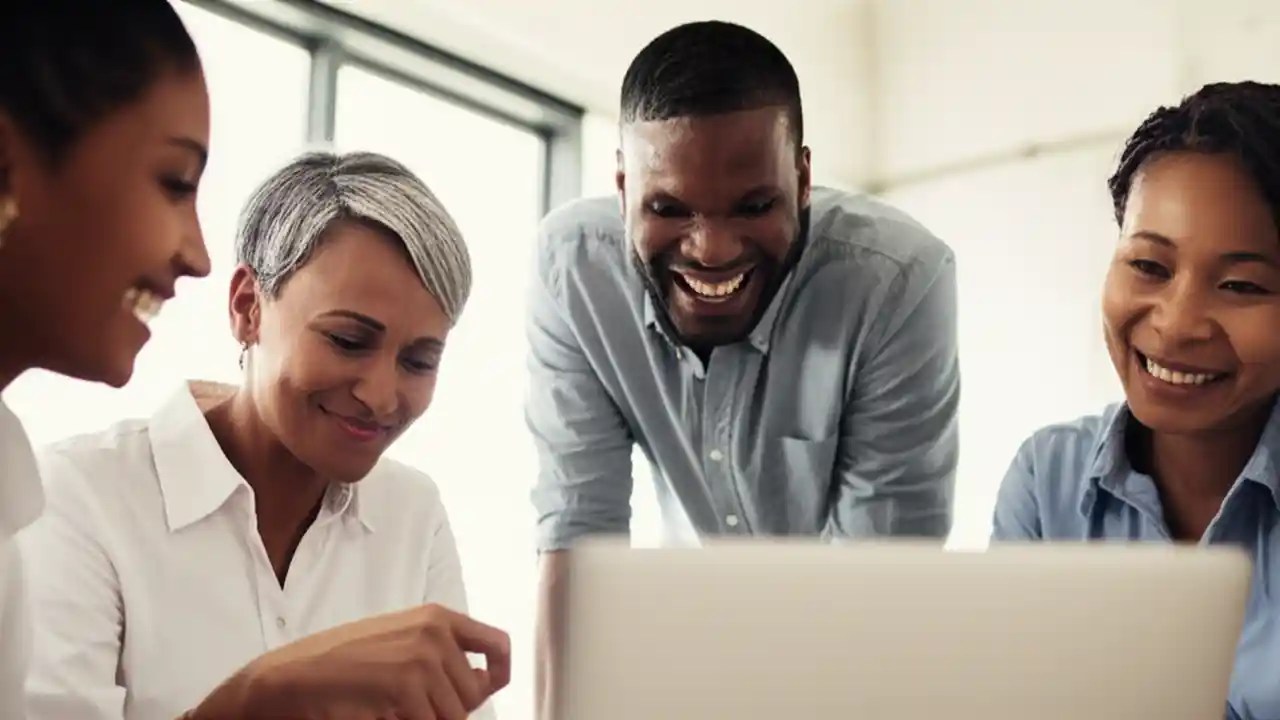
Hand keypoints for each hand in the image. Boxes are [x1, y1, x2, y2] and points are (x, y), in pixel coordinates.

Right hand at [190, 603, 509, 719]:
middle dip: (450, 709)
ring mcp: (421, 659)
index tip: (490, 685)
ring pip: (454, 715)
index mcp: (437, 617)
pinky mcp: (405, 687)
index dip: (500, 672)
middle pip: (473, 694)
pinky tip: (384, 712)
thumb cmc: (343, 661)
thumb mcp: (400, 641)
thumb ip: (441, 654)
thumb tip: (485, 683)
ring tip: (394, 707)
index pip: (497, 644)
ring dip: (429, 719)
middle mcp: (435, 633)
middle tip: (412, 706)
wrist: (294, 675)